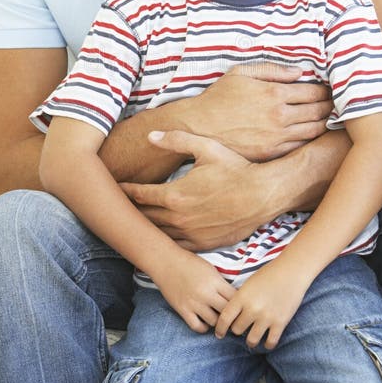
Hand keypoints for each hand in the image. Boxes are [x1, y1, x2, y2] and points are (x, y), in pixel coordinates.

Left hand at [121, 130, 273, 250]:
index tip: (118, 187)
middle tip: (119, 205)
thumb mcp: (206, 147)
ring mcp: (191, 234)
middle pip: (144, 217)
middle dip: (131, 210)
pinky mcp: (204, 244)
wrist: (264, 194)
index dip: (126, 190)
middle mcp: (179, 218)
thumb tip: (150, 136)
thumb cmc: (235, 168)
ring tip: (135, 221)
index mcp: (175, 194)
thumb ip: (176, 140)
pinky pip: (176, 245)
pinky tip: (162, 234)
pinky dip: (165, 240)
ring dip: (146, 227)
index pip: (140, 195)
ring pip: (158, 234)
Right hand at [153, 249, 234, 333]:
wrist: (166, 261)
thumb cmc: (189, 262)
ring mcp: (194, 303)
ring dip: (217, 321)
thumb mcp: (210, 268)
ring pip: (214, 322)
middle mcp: (206, 294)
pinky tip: (205, 322)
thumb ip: (221, 283)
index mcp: (215, 281)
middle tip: (231, 316)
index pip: (235, 298)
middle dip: (231, 314)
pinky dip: (203, 327)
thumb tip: (233, 297)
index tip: (239, 306)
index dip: (239, 303)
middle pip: (227, 312)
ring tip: (218, 318)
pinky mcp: (183, 310)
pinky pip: (197, 327)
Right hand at [178, 63, 331, 161]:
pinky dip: (311, 139)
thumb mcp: (241, 73)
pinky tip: (312, 133)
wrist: (198, 127)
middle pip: (318, 111)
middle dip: (330, 106)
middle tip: (334, 103)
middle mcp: (279, 116)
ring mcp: (277, 137)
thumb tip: (300, 71)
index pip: (314, 91)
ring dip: (325, 123)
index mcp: (274, 94)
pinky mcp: (271, 153)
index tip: (328, 89)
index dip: (325, 90)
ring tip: (328, 117)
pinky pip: (300, 146)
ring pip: (314, 130)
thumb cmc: (218, 98)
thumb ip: (272, 70)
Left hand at [215, 260, 307, 349]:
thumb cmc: (268, 274)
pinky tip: (266, 342)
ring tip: (252, 339)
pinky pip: (270, 342)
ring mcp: (267, 317)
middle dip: (237, 330)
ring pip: (252, 340)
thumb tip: (230, 316)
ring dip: (251, 340)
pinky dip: (267, 344)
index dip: (220, 329)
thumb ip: (239, 299)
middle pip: (237, 330)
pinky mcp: (280, 322)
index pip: (224, 318)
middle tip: (241, 329)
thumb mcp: (248, 284)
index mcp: (242, 297)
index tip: (219, 334)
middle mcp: (252, 309)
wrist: (291, 271)